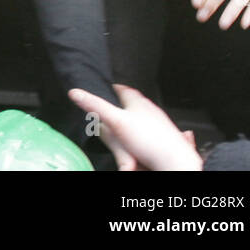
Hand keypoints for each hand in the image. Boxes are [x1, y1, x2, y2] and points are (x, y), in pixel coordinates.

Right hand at [68, 85, 201, 170]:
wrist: (175, 161)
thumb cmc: (148, 140)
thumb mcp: (115, 121)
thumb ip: (95, 106)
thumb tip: (74, 92)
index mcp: (138, 102)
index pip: (123, 89)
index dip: (114, 87)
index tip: (108, 87)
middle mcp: (150, 110)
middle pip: (133, 102)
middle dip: (123, 103)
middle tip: (113, 104)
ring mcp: (159, 124)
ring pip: (143, 116)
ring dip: (133, 116)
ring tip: (124, 120)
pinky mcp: (164, 137)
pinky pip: (149, 130)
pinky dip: (141, 131)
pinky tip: (139, 138)